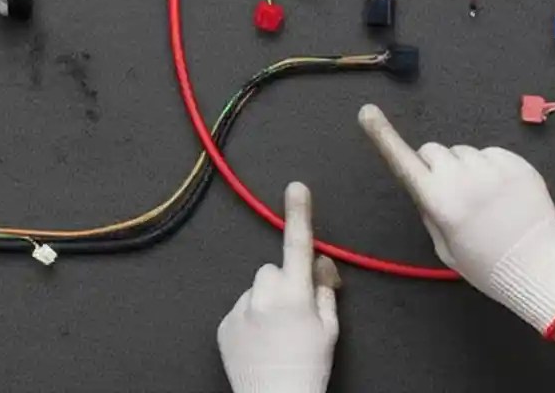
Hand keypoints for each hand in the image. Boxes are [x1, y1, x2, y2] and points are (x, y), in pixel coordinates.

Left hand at [218, 182, 340, 392]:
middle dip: (284, 282)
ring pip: (255, 289)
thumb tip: (319, 264)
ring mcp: (241, 309)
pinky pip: (240, 308)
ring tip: (275, 333)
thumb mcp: (330, 327)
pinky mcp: (224, 324)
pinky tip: (260, 342)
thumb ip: (325, 289)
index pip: (299, 245)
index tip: (296, 187)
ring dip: (265, 301)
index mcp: (296, 294)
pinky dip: (250, 318)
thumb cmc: (309, 367)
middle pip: (272, 269)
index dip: (299, 213)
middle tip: (294, 313)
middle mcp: (265, 296)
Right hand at [358, 104, 554, 335]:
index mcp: (440, 202)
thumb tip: (425, 181)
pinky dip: (489, 167)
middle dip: (433, 165)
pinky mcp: (517, 162)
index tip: (367, 111)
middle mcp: (463, 178)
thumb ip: (430, 209)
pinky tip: (502, 194)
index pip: (403, 161)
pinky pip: (491, 153)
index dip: (383, 136)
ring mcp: (492, 167)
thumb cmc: (486, 266)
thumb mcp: (445, 246)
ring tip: (484, 198)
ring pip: (463, 151)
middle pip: (432, 151)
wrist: (539, 268)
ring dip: (464, 166)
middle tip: (450, 191)